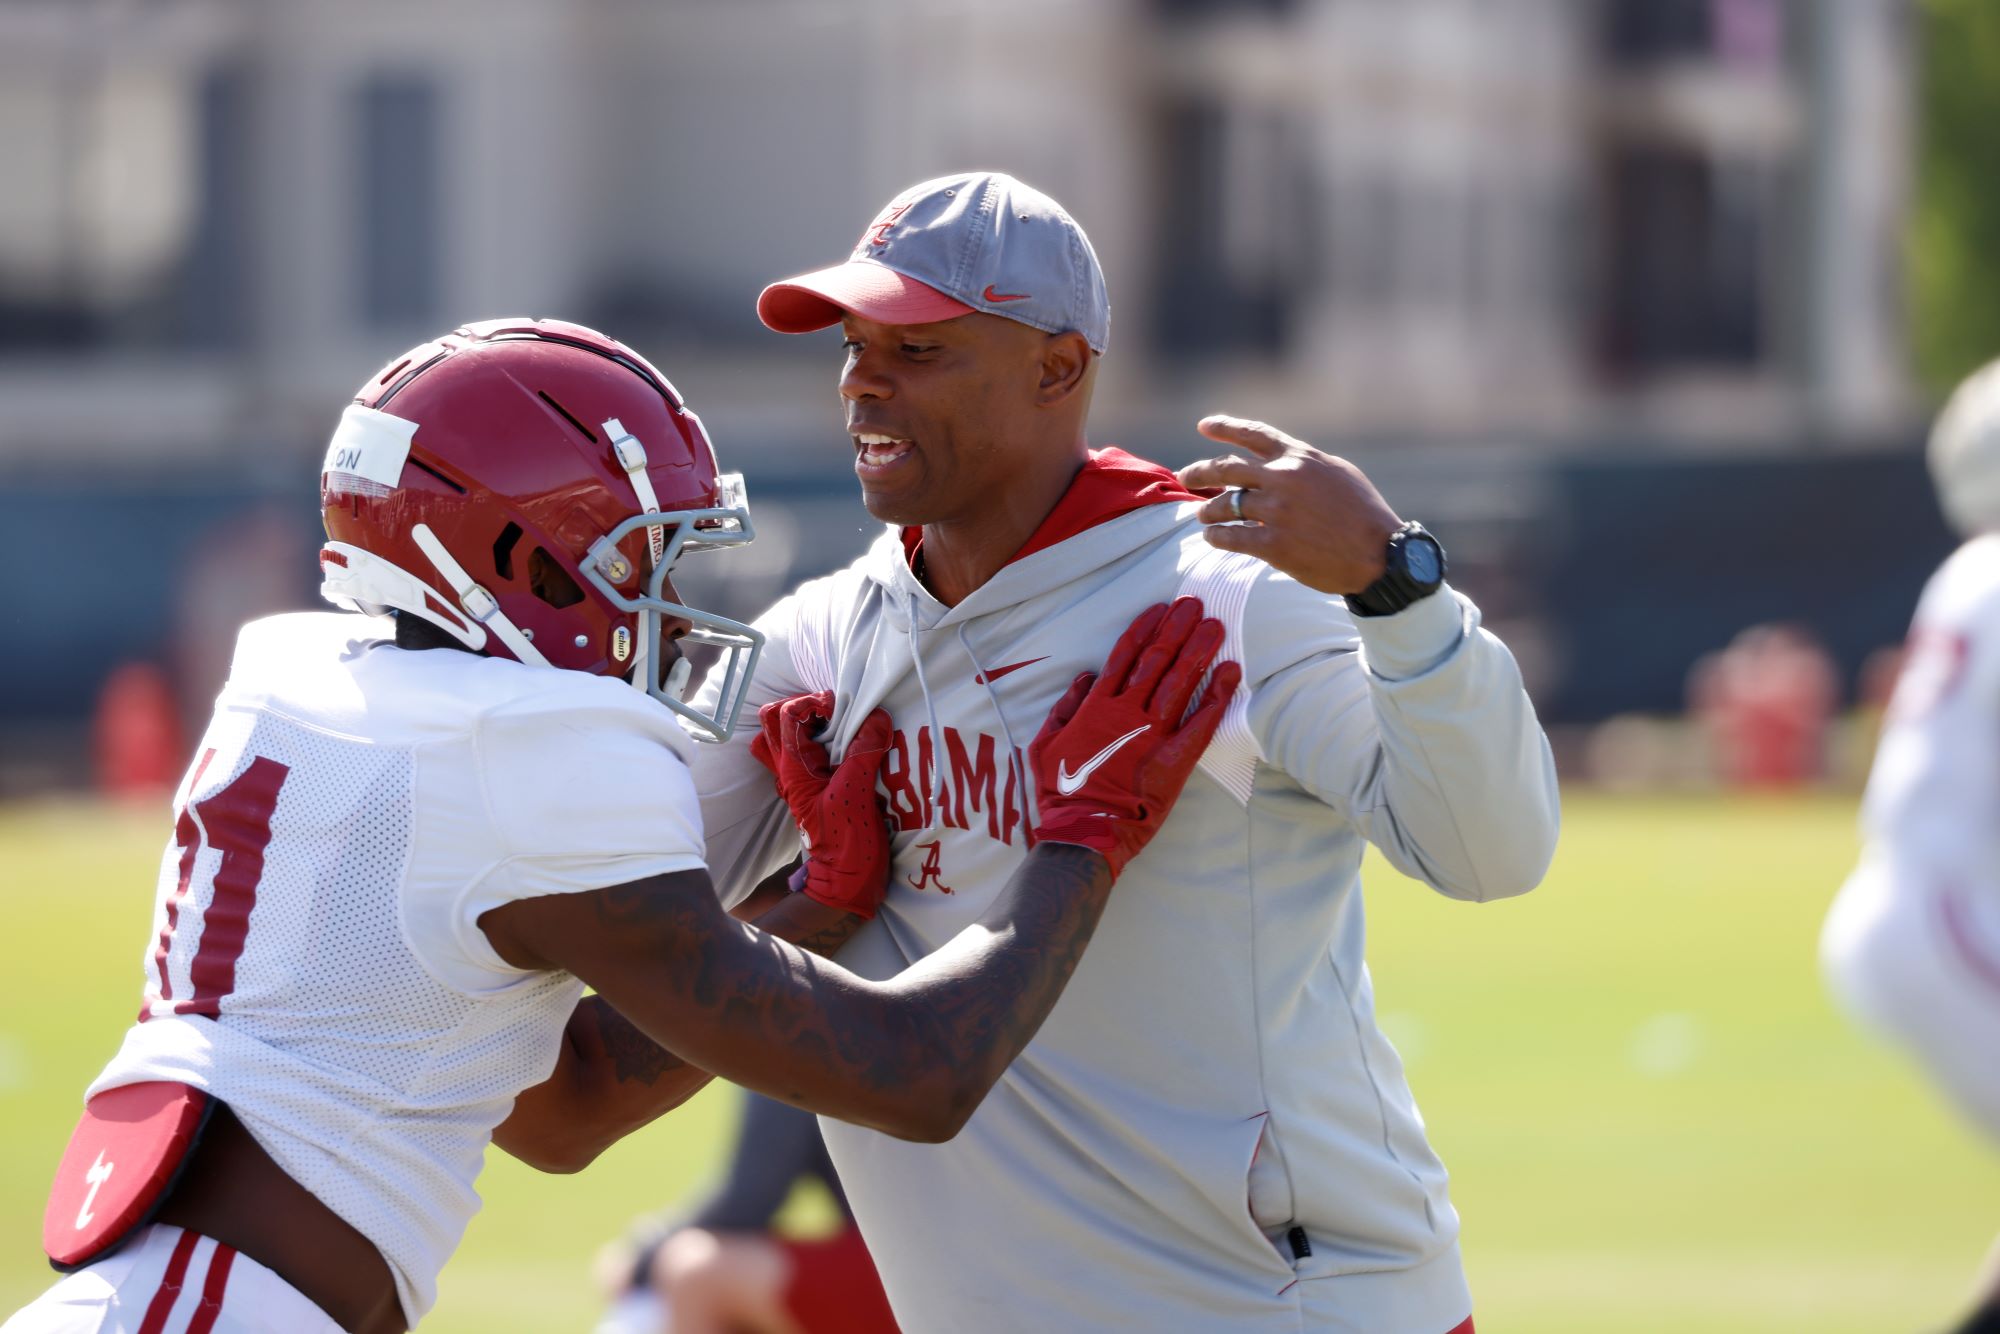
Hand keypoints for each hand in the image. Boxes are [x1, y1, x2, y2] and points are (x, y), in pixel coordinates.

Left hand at [750, 692, 894, 917]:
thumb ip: (862, 752)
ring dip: (809, 723)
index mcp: (793, 769)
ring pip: (785, 737)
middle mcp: (789, 771)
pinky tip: (849, 746)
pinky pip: (807, 753)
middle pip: (772, 721)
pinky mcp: (814, 789)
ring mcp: (799, 781)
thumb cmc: (846, 843)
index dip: (813, 702)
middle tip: (835, 712)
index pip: (785, 715)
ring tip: (841, 725)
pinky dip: (822, 741)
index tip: (842, 710)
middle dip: (802, 706)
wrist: (845, 884)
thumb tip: (877, 717)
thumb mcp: (855, 794)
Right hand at [1030, 597, 1241, 878]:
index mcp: (1096, 707)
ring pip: (1180, 681)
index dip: (1144, 629)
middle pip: (1158, 659)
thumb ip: (1064, 708)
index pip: (1124, 656)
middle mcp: (1127, 712)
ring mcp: (1152, 733)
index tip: (1159, 608)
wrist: (1084, 831)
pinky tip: (1231, 673)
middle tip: (1195, 604)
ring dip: (1199, 650)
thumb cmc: (1061, 792)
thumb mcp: (1045, 745)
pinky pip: (1201, 722)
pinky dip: (1217, 695)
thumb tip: (1084, 677)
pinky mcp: (1174, 758)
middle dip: (1177, 628)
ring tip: (1216, 626)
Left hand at [1176, 415, 1403, 595]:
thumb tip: (1277, 462)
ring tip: (1203, 516)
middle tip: (1185, 476)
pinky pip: (1230, 537)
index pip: (1253, 434)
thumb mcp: (1337, 473)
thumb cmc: (1364, 514)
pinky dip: (1217, 536)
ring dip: (1208, 511)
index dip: (1225, 428)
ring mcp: (1276, 511)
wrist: (1381, 554)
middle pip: (1226, 469)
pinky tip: (1213, 537)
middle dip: (1199, 472)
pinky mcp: (1273, 543)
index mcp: (1299, 457)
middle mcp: (1284, 478)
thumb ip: (1303, 464)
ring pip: (1224, 505)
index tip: (1203, 427)